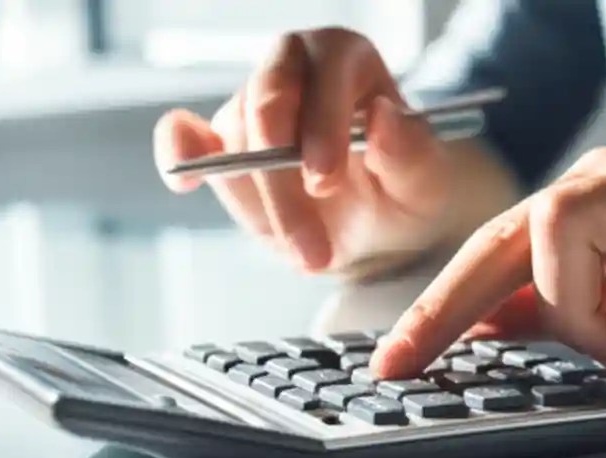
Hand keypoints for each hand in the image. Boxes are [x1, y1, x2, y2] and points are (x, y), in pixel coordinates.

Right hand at [153, 29, 452, 274]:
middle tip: (315, 245)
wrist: (376, 224)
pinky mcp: (219, 141)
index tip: (325, 181)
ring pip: (237, 142)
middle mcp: (292, 66)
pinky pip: (185, 136)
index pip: (327, 75)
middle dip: (285, 182)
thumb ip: (412, 152)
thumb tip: (383, 116)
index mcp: (345, 57)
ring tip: (310, 253)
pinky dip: (179, 155)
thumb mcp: (425, 181)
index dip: (322, 126)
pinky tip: (185, 180)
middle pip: (268, 107)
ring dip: (267, 206)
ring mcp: (250, 102)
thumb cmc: (402, 189)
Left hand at [371, 142, 605, 377]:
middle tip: (552, 356)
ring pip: (573, 229)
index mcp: (601, 193)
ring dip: (593, 314)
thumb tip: (473, 331)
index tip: (395, 364)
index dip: (439, 306)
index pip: (496, 242)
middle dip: (511, 304)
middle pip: (526, 219)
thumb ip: (555, 312)